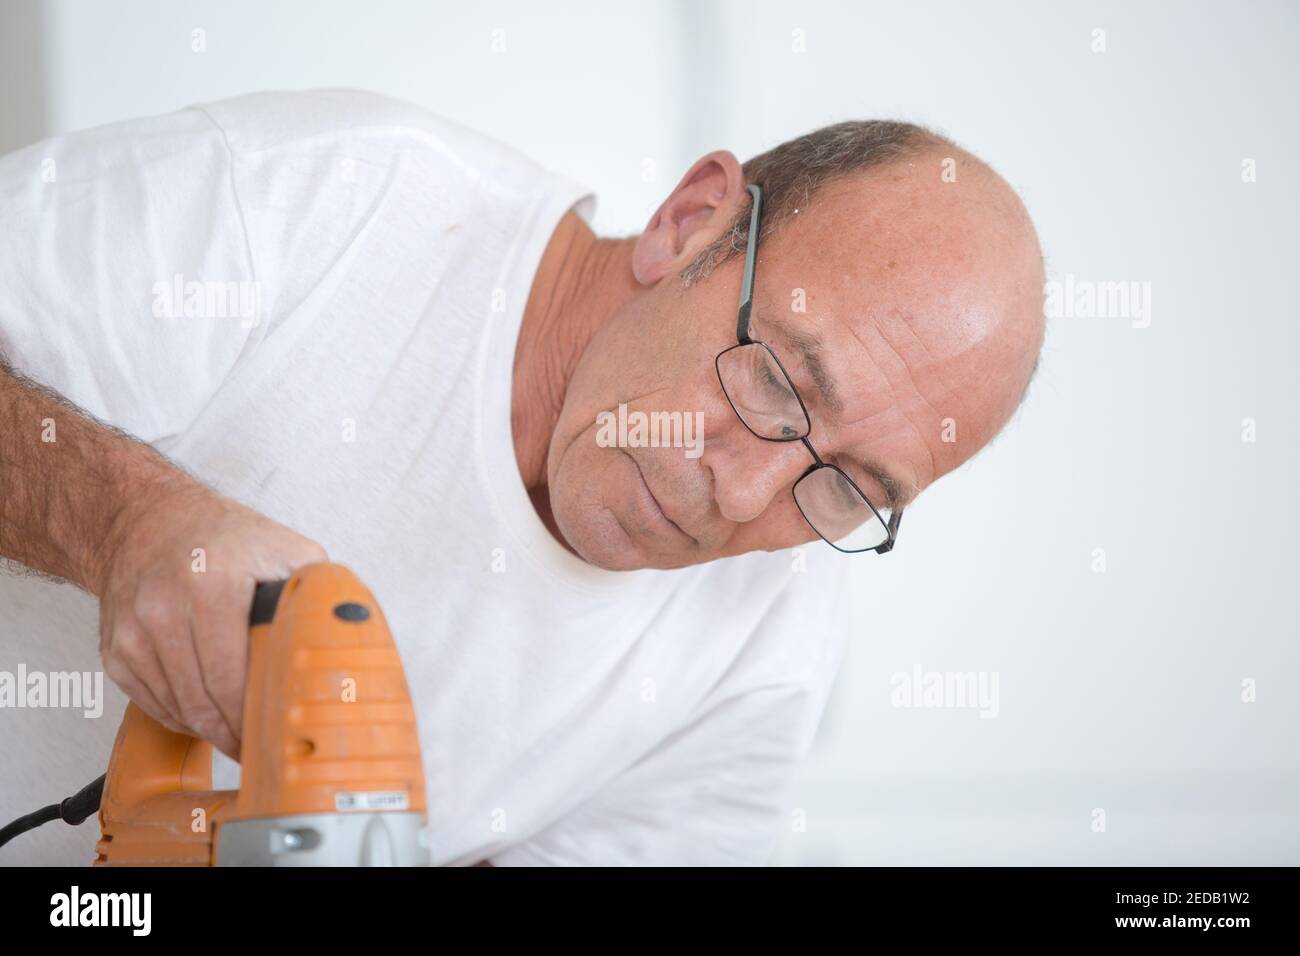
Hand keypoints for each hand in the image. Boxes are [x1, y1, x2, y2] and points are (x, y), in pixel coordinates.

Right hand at [96, 481, 327, 758]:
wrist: (147, 520)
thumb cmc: (222, 537)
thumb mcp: (284, 548)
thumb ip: (317, 591)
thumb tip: (351, 631)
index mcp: (212, 584)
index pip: (233, 674)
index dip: (258, 712)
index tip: (280, 732)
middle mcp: (164, 609)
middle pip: (205, 700)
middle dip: (239, 731)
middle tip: (266, 744)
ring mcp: (133, 633)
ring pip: (180, 708)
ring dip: (213, 730)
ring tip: (242, 733)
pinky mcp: (116, 651)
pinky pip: (154, 704)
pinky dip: (185, 716)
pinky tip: (208, 711)